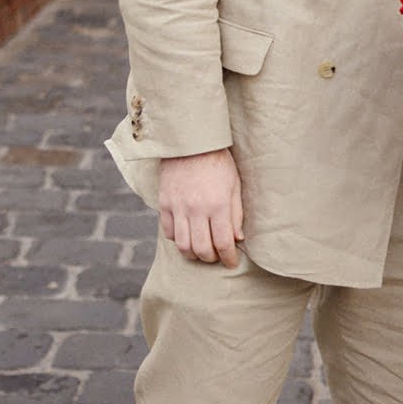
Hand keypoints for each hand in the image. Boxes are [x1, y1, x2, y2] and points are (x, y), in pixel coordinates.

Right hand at [159, 147, 244, 266]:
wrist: (191, 141)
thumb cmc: (218, 161)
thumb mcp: (234, 184)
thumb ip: (236, 213)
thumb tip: (238, 239)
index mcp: (218, 204)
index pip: (223, 243)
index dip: (229, 258)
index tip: (232, 262)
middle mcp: (197, 209)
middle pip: (202, 249)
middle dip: (211, 258)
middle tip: (217, 256)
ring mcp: (178, 207)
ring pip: (183, 245)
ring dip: (193, 254)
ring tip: (201, 251)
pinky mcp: (164, 203)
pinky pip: (168, 231)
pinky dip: (177, 239)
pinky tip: (186, 236)